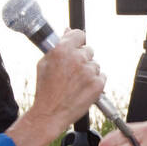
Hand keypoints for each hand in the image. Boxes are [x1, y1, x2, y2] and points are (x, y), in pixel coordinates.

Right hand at [6, 29, 106, 145]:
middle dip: (82, 58)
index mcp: (62, 50)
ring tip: (76, 83)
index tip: (77, 46)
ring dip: (88, 71)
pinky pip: (101, 77)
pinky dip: (95, 82)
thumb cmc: (45, 89)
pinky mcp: (98, 84)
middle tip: (73, 71)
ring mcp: (89, 71)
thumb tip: (67, 32)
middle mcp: (77, 58)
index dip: (78, 41)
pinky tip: (83, 89)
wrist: (50, 113)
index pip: (79, 34)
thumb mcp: (44, 64)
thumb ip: (57, 46)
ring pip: (95, 65)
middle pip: (88, 50)